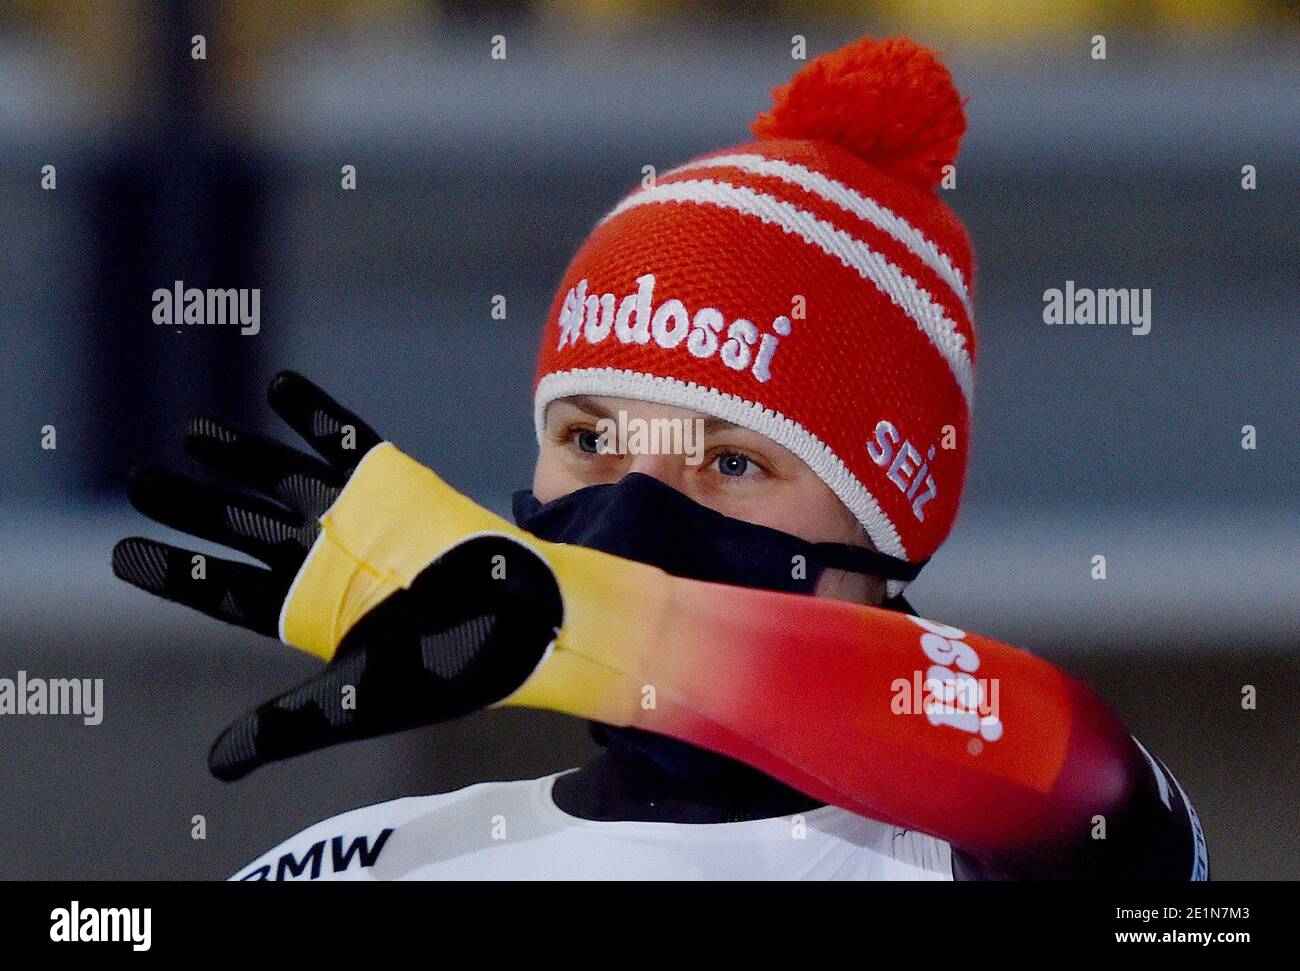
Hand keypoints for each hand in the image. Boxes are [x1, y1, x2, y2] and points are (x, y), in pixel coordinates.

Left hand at [113, 373, 558, 779]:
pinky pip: (345, 439)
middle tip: (141, 480)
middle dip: (191, 504)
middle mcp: (325, 559)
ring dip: (237, 453)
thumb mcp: (358, 702)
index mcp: (311, 612)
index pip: (228, 589)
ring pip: (281, 477)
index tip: (126, 554)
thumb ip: (287, 723)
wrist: (522, 618)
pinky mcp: (393, 481)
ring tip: (191, 432)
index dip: (179, 571)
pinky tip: (279, 386)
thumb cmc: (446, 664)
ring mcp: (357, 515)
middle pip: (241, 525)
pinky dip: (314, 414)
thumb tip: (217, 766)